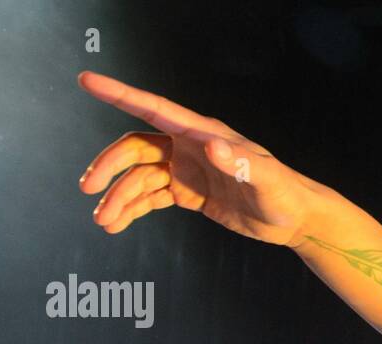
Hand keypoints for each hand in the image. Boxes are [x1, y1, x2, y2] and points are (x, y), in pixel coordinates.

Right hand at [77, 71, 317, 245]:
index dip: (120, 94)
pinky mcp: (188, 193)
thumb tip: (213, 146)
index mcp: (202, 134)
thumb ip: (241, 162)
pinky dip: (132, 209)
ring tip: (104, 222)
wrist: (293, 219)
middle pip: (136, 149)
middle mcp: (189, 147)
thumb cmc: (284, 193)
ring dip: (119, 197)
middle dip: (110, 167)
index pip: (154, 109)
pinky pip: (151, 198)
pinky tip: (117, 223)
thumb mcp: (265, 179)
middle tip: (89, 190)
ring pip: (139, 178)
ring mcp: (186, 171)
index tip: (88, 82)